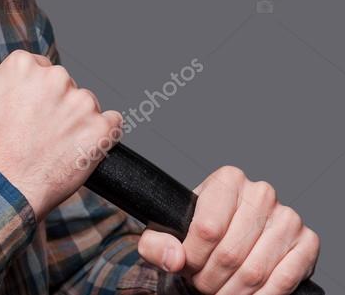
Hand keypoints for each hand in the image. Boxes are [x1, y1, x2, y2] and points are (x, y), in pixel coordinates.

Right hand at [0, 49, 122, 220]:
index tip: (26, 107)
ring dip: (76, 120)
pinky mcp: (101, 130)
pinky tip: (86, 147)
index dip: (31, 89)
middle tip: (40, 129)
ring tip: (59, 145)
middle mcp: (55, 77)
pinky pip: (113, 124)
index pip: (35, 67)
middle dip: (54, 103)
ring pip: (85, 103)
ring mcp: (81, 102)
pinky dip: (103, 134)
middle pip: (61, 83)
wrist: (0, 190)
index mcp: (22, 66)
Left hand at [138, 165, 319, 292]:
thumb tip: (173, 257)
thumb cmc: (196, 231)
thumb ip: (156, 243)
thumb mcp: (165, 231)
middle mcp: (261, 193)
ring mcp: (288, 217)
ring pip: (255, 271)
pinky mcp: (307, 242)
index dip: (193, 257)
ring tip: (220, 290)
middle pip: (231, 253)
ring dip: (233, 291)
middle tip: (202, 285)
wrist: (226, 237)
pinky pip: (285, 279)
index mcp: (227, 180)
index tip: (186, 267)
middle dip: (210, 279)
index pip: (207, 228)